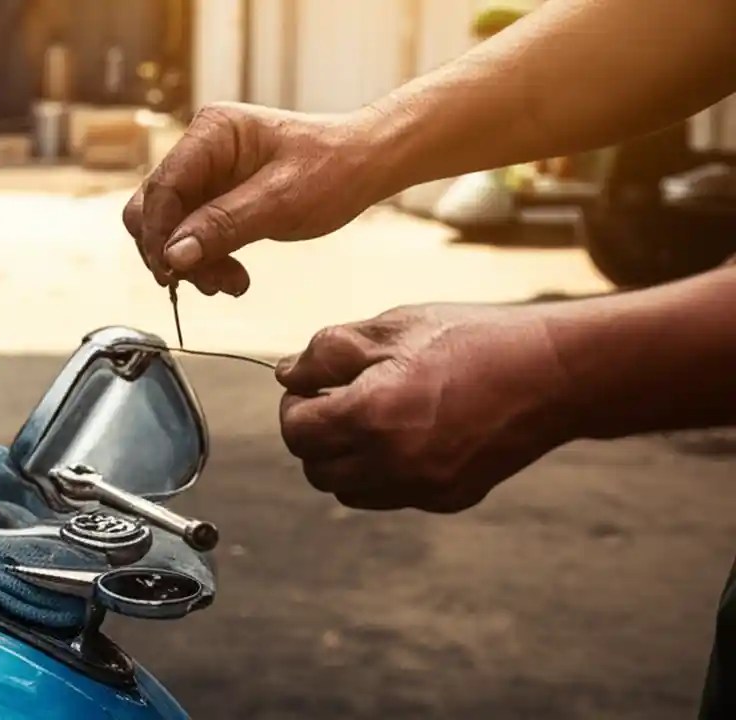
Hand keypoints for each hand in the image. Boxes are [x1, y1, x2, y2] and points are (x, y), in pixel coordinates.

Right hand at [123, 102, 385, 295]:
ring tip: (231, 283)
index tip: (172, 273)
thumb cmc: (333, 168)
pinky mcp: (215, 200)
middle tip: (208, 283)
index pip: (162, 187)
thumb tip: (173, 255)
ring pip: (170, 229)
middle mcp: (200, 150)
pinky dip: (206, 262)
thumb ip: (223, 226)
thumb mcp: (281, 201)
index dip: (160, 235)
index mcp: (211, 133)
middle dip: (174, 253)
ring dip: (193, 264)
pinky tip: (234, 276)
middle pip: (155, 210)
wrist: (363, 166)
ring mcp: (205, 176)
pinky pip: (192, 237)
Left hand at [276, 303, 575, 512]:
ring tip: (367, 419)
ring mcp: (421, 487)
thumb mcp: (392, 327)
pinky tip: (405, 435)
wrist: (552, 372)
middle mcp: (391, 462)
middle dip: (313, 436)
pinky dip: (380, 472)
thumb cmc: (472, 339)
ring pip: (347, 491)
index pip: (296, 431)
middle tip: (332, 401)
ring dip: (342, 460)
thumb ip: (328, 352)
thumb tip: (287, 374)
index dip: (293, 406)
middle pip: (315, 468)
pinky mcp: (448, 498)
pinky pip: (390, 496)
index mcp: (370, 415)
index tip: (308, 387)